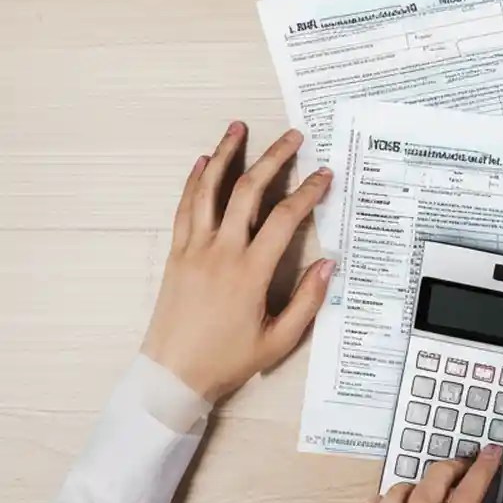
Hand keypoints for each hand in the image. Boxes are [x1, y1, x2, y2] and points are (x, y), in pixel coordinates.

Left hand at [142, 121, 333, 400]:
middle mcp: (221, 252)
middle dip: (273, 158)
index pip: (285, 218)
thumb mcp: (279, 340)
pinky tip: (202, 162)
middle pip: (248, 191)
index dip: (308, 192)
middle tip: (292, 136)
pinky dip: (195, 181)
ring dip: (225, 155)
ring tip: (238, 128)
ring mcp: (194, 249)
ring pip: (210, 190)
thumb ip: (308, 301)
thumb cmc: (227, 360)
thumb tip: (330, 263)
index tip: (324, 175)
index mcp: (250, 272)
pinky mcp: (177, 254)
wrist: (172, 374)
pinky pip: (186, 208)